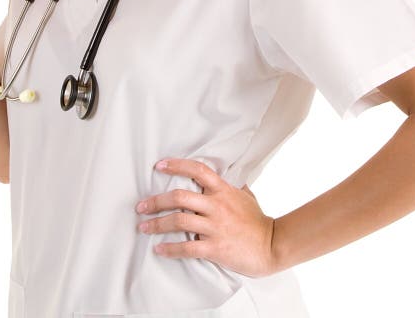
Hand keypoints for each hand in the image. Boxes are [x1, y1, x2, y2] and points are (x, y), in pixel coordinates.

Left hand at [135, 158, 277, 277]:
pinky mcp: (215, 248)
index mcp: (223, 190)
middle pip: (180, 197)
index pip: (198, 170)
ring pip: (179, 221)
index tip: (159, 165)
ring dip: (157, 224)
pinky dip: (170, 249)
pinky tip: (159, 249)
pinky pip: (187, 248)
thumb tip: (227, 176)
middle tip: (141, 206)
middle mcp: (217, 205)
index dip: (177, 165)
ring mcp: (215, 227)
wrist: (273, 245)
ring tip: (143, 227)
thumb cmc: (259, 221)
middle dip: (156, 201)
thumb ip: (232, 186)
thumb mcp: (246, 196)